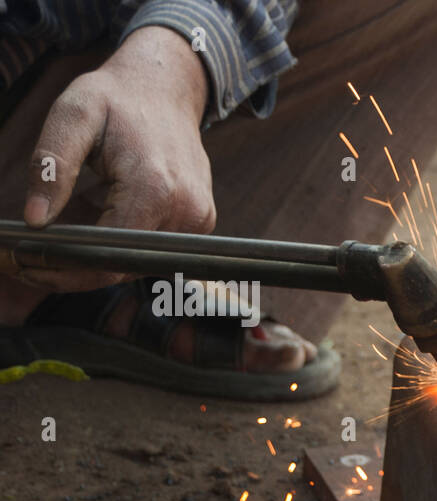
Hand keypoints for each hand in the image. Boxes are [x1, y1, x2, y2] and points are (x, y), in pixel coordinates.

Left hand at [21, 26, 215, 291]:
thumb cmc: (116, 99)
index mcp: (154, 188)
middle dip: (76, 267)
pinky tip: (100, 216)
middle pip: (123, 267)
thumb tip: (35, 219)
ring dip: (99, 254)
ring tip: (66, 227)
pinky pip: (155, 249)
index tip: (27, 265)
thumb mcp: (72, 116)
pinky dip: (122, 242)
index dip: (65, 269)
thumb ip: (52, 166)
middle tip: (33, 255)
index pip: (107, 256)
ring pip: (138, 263)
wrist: (166, 88)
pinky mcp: (202, 221)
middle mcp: (186, 211)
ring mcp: (199, 219)